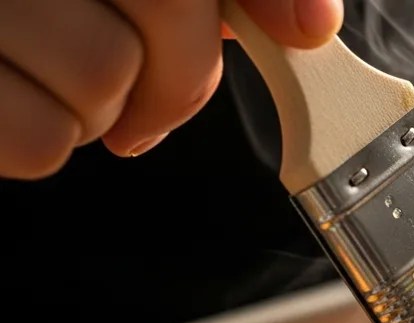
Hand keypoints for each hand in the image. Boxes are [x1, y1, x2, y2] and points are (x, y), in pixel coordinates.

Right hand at [0, 0, 343, 179]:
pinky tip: (11, 101)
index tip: (307, 31)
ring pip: (105, 79)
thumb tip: (308, 21)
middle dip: (174, 75)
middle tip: (142, 95)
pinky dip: (38, 140)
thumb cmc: (27, 13)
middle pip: (169, 16)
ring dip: (98, 109)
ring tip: (52, 82)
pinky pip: (42, 140)